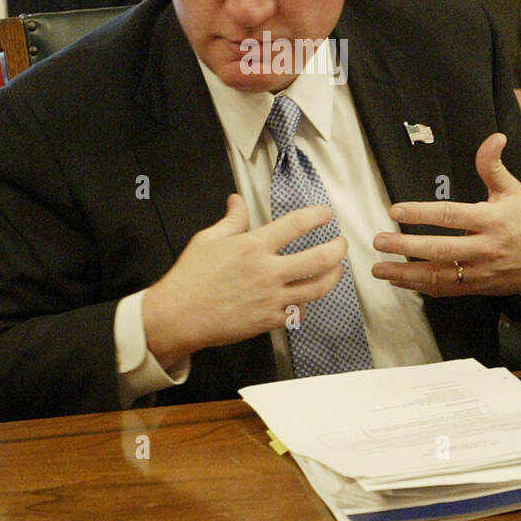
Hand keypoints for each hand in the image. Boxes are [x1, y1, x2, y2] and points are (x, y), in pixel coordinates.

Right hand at [142, 194, 347, 369]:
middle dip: (337, 249)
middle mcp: (268, 272)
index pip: (296, 225)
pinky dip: (305, 304)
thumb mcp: (208, 239)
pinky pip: (298, 312)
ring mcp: (271, 299)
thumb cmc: (191, 276)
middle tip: (342, 243)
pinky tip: (306, 297)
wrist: (179, 316)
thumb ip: (231, 220)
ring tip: (338, 269)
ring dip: (334, 276)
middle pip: (319, 259)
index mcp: (254, 246)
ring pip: (317, 288)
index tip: (327, 214)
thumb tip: (238, 200)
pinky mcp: (269, 321)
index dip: (317, 216)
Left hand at [371, 132, 520, 297]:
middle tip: (379, 241)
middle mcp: (485, 248)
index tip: (396, 210)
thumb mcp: (514, 190)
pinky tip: (399, 280)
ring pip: (439, 276)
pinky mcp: (478, 287)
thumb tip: (494, 137)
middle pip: (440, 250)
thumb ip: (493, 166)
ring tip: (379, 268)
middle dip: (406, 246)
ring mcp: (481, 271)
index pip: (451, 216)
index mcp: (491, 221)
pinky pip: (446, 290)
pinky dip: (421, 286)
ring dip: (406, 273)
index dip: (422, 213)